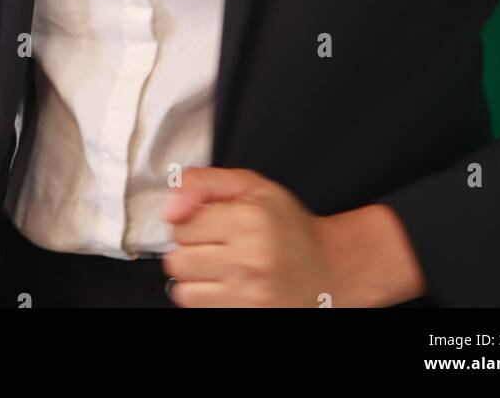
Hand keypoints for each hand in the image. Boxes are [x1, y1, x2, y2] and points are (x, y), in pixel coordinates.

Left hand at [160, 167, 425, 307]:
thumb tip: (170, 208)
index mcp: (248, 220)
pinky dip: (208, 297)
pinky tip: (228, 285)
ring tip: (221, 266)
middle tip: (215, 244)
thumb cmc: (288, 226)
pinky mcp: (247, 316)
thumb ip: (204, 183)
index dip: (193, 221)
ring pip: (183, 291)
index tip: (212, 222)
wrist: (328, 269)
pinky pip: (201, 309)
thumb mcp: (252, 186)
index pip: (182, 226)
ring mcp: (248, 296)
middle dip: (191, 250)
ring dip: (196, 278)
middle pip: (177, 260)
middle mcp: (248, 261)